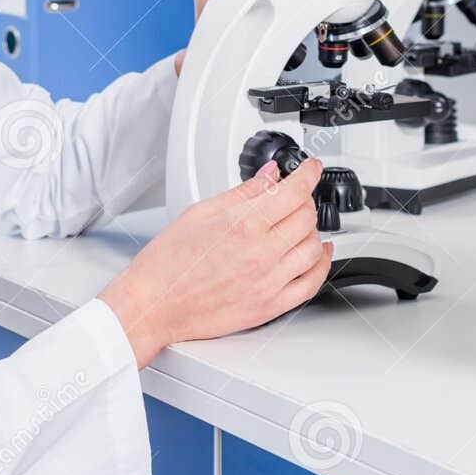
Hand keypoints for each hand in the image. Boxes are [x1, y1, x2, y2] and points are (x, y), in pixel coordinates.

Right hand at [98, 158, 331, 366]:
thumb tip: (269, 175)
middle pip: (306, 217)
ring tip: (299, 225)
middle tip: (294, 196)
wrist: (154, 305)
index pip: (293, 191)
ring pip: (313, 248)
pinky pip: (310, 284)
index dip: (308, 173)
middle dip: (304, 200)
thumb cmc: (167, 262)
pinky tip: (318, 254)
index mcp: (242, 224)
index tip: (311, 168)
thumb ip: (242, 193)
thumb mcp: (199, 213)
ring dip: (312, 231)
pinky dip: (321, 265)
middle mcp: (260, 253)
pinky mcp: (269, 306)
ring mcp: (268, 282)